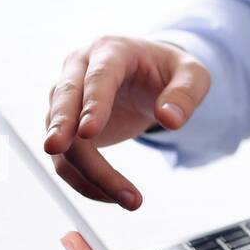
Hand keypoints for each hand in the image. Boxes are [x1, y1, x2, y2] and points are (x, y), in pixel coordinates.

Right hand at [42, 35, 209, 208]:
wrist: (152, 76)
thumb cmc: (170, 72)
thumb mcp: (193, 75)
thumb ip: (185, 93)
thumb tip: (170, 120)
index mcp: (111, 50)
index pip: (98, 76)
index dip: (93, 103)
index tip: (90, 131)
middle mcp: (80, 69)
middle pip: (63, 99)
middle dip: (60, 126)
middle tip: (56, 149)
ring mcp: (67, 97)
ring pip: (63, 136)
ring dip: (87, 171)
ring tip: (128, 198)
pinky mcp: (65, 126)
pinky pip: (66, 158)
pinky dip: (86, 181)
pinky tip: (114, 196)